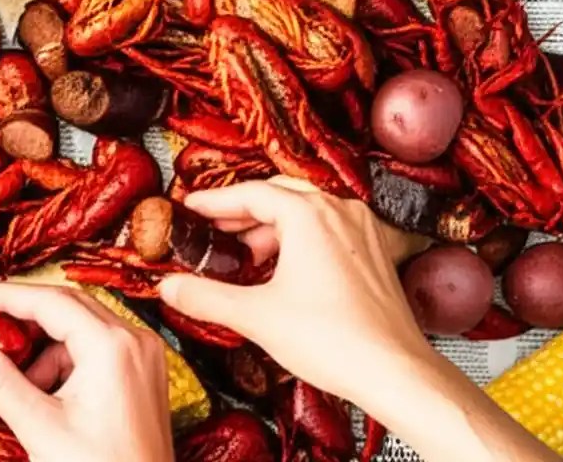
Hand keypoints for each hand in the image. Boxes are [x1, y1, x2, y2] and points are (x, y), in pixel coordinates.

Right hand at [0, 282, 174, 461]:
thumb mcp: (42, 429)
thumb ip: (1, 384)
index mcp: (112, 346)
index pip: (52, 301)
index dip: (9, 296)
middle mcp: (135, 340)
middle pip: (71, 306)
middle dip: (26, 316)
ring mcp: (144, 357)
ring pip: (84, 330)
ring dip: (47, 347)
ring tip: (19, 382)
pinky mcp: (144, 376)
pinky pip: (99, 351)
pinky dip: (68, 363)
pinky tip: (46, 394)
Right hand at [158, 178, 557, 461]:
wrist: (394, 371)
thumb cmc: (332, 339)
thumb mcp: (255, 316)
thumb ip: (205, 296)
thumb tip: (168, 286)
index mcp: (309, 214)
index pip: (251, 193)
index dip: (214, 201)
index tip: (188, 207)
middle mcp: (339, 211)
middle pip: (279, 195)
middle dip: (241, 212)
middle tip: (211, 230)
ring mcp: (361, 230)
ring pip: (305, 213)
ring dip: (270, 229)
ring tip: (242, 258)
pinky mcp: (374, 252)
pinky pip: (327, 231)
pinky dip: (298, 241)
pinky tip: (281, 271)